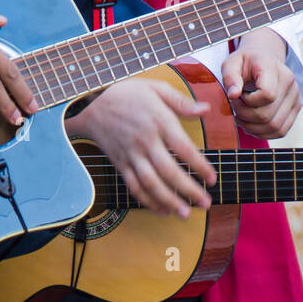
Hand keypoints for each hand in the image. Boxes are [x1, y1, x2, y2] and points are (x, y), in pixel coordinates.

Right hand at [67, 79, 216, 217]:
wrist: (91, 103)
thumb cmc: (127, 93)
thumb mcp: (155, 88)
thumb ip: (181, 101)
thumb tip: (206, 110)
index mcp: (158, 121)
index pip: (183, 148)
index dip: (199, 165)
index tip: (212, 178)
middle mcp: (145, 140)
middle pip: (168, 171)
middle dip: (188, 190)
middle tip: (205, 204)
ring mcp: (131, 154)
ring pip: (151, 183)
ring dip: (169, 201)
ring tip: (185, 213)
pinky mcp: (120, 164)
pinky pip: (134, 186)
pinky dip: (148, 201)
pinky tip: (163, 210)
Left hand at [223, 28, 301, 139]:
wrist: (263, 61)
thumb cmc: (245, 64)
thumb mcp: (231, 64)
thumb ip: (230, 77)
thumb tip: (233, 95)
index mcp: (273, 68)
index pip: (266, 95)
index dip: (247, 102)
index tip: (239, 95)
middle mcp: (290, 83)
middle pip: (267, 115)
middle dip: (245, 116)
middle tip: (236, 107)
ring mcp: (295, 97)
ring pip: (274, 127)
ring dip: (252, 127)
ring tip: (242, 117)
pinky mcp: (295, 109)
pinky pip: (280, 131)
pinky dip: (263, 133)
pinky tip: (252, 124)